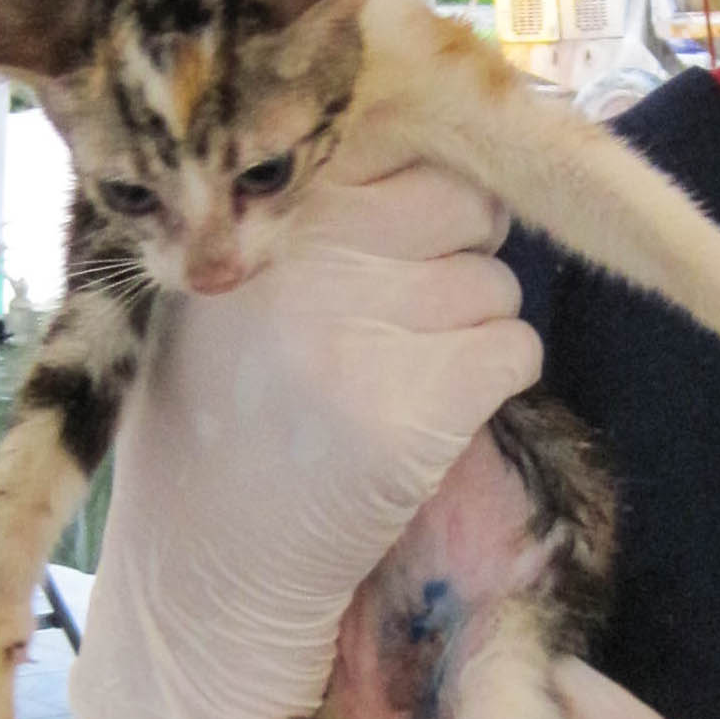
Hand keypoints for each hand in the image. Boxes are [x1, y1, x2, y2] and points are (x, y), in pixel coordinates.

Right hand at [67, 171, 542, 718]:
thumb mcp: (224, 292)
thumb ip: (308, 221)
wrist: (202, 573)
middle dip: (458, 254)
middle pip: (465, 203)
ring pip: (497, 283)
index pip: (400, 146)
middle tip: (404, 320)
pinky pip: (517, 351)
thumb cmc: (219, 425)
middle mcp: (305, 257)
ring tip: (391, 384)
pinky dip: (492, 386)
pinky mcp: (414, 409)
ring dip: (470, 332)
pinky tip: (425, 421)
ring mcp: (360, 331)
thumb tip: (442, 156)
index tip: (393, 247)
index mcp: (253, 212)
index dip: (417, 198)